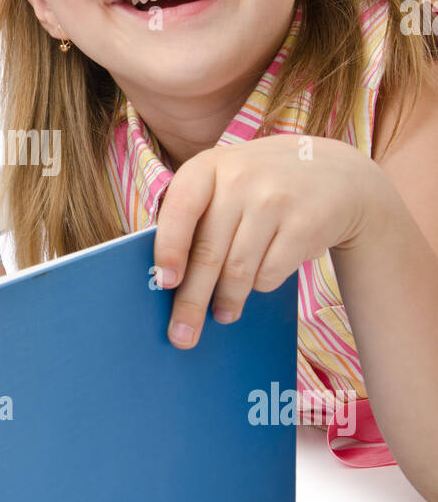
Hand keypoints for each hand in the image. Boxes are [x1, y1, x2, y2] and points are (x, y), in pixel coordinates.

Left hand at [151, 134, 378, 348]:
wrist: (337, 175)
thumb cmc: (261, 187)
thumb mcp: (226, 181)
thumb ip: (196, 215)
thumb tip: (169, 280)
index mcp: (209, 165)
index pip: (180, 209)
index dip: (170, 249)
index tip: (165, 283)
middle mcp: (241, 178)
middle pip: (209, 253)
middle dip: (192, 302)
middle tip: (181, 336)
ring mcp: (275, 200)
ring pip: (239, 271)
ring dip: (227, 301)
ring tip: (222, 314)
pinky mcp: (305, 224)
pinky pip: (269, 274)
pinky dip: (259, 286)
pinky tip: (257, 283)